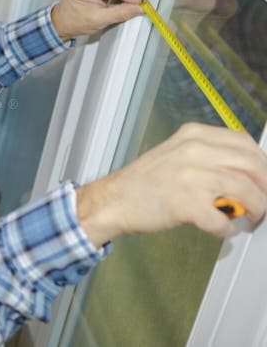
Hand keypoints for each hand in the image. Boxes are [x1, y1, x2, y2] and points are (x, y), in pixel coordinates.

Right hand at [76, 123, 266, 246]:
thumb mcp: (176, 154)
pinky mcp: (185, 203)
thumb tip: (245, 172)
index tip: (263, 179)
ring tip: (249, 216)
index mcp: (193, 135)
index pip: (244, 142)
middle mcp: (193, 151)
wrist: (113, 200)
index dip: (262, 164)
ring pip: (245, 190)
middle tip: (262, 201)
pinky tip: (220, 227)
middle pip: (252, 165)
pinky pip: (222, 219)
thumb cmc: (144, 182)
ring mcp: (190, 176)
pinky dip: (227, 228)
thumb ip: (208, 156)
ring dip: (255, 208)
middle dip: (265, 187)